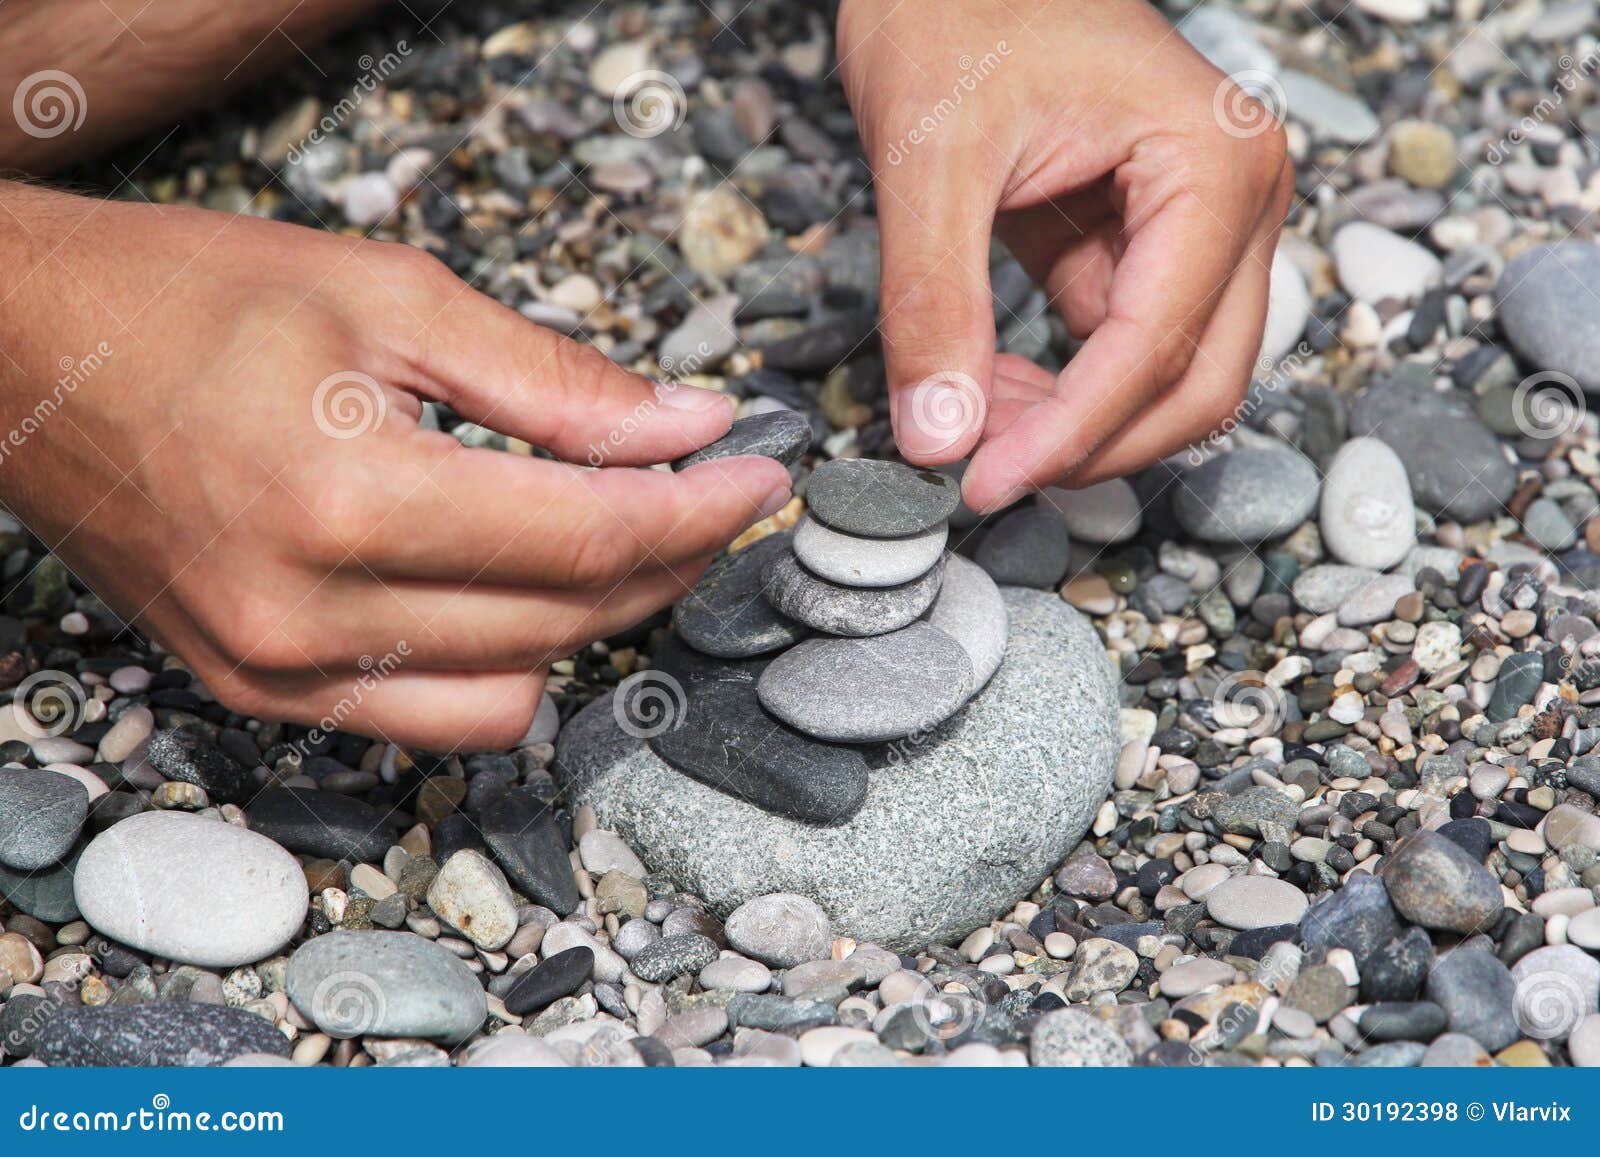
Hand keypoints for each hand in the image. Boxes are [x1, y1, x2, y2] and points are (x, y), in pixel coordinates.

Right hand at [0, 183, 790, 748]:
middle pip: (566, 620)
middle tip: (706, 491)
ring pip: (516, 689)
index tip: (757, 473)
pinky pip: (434, 716)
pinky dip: (504, 662)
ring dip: (592, 619)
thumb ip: (555, 380)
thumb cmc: (190, 301)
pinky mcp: (258, 692)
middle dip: (667, 558)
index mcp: (348, 498)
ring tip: (616, 535)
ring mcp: (280, 672)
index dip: (696, 511)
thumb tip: (686, 424)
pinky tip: (519, 590)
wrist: (17, 356)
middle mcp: (312, 613)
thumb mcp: (389, 299)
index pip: (585, 539)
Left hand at [837, 0, 1292, 508]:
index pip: (1161, 345)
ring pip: (1169, 379)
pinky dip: (1059, 389)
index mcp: (1214, 164)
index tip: (982, 482)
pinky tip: (983, 385)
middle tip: (979, 471)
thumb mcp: (930, 158)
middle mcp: (1236, 199)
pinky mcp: (1146, 244)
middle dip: (1090, 444)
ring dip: (1074, 422)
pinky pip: (1121, 349)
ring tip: (965, 413)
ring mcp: (1201, 226)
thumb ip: (932, 304)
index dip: (1072, 434)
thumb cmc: (956, 7)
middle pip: (1199, 383)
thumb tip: (938, 439)